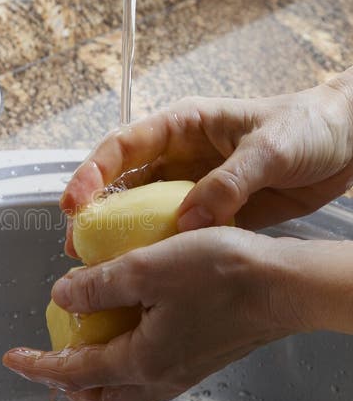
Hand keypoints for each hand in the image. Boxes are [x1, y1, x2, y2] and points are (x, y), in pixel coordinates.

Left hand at [3, 227, 306, 400]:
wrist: (284, 286)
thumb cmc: (223, 274)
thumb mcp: (148, 269)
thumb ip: (99, 285)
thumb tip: (61, 295)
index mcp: (141, 361)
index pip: (73, 373)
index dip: (38, 365)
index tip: (12, 359)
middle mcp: (161, 377)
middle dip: (70, 387)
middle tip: (51, 360)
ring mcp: (185, 372)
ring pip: (128, 393)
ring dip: (99, 378)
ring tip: (86, 345)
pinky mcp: (202, 359)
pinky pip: (151, 375)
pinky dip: (127, 363)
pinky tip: (131, 327)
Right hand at [61, 75, 352, 255]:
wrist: (348, 142)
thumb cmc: (308, 126)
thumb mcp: (269, 148)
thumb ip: (228, 183)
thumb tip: (188, 224)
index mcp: (183, 125)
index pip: (122, 145)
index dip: (92, 172)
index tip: (74, 203)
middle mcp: (179, 156)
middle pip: (123, 184)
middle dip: (96, 214)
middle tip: (77, 248)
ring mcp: (194, 186)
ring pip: (144, 212)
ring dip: (122, 239)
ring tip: (99, 268)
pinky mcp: (213, 212)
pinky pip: (177, 233)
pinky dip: (160, 252)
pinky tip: (147, 274)